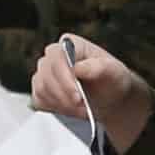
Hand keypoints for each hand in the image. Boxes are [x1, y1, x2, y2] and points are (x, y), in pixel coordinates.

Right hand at [31, 36, 151, 147]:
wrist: (111, 97)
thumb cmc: (112, 79)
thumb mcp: (114, 72)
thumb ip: (98, 67)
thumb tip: (77, 68)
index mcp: (70, 44)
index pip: (57, 56)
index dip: (65, 77)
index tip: (78, 97)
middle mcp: (53, 56)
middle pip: (46, 74)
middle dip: (65, 95)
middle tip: (83, 107)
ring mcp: (45, 72)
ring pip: (41, 89)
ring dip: (63, 104)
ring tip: (83, 110)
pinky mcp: (41, 89)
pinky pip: (39, 101)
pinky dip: (56, 109)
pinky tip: (73, 110)